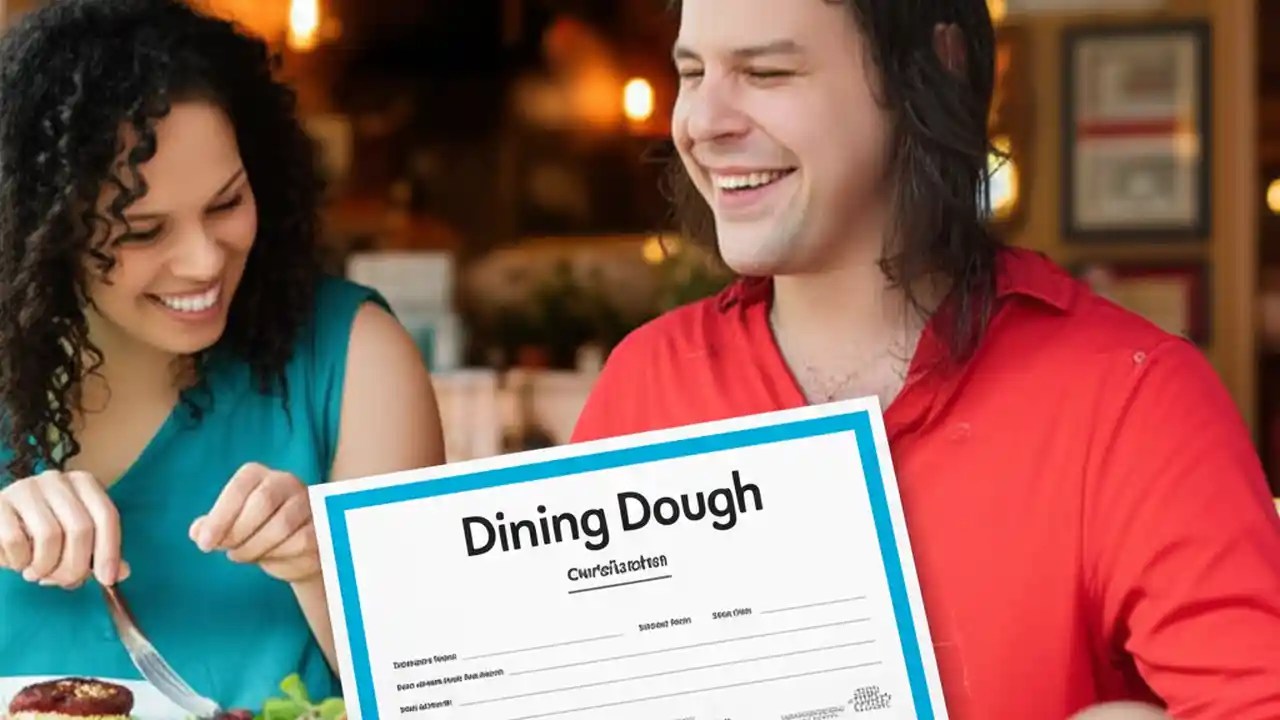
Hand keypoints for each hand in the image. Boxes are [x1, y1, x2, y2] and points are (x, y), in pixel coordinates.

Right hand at [0, 470, 128, 587]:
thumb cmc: (38, 533)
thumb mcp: (72, 540)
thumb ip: (97, 554)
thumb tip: (122, 573)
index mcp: (83, 483)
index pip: (106, 516)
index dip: (110, 551)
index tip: (107, 580)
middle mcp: (57, 479)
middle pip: (81, 528)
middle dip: (75, 565)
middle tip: (63, 581)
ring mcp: (26, 488)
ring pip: (49, 535)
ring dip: (45, 566)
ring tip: (37, 572)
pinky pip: (16, 540)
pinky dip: (20, 561)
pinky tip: (18, 561)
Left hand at [190, 463, 318, 583]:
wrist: (297, 550)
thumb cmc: (256, 532)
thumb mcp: (230, 527)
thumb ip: (212, 527)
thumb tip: (197, 531)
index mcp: (257, 475)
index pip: (239, 487)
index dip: (220, 517)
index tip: (204, 544)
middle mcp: (285, 481)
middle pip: (262, 502)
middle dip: (239, 533)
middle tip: (228, 551)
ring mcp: (308, 501)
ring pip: (282, 525)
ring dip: (257, 548)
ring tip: (246, 555)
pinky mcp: (323, 525)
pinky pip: (301, 542)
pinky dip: (281, 556)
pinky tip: (272, 558)